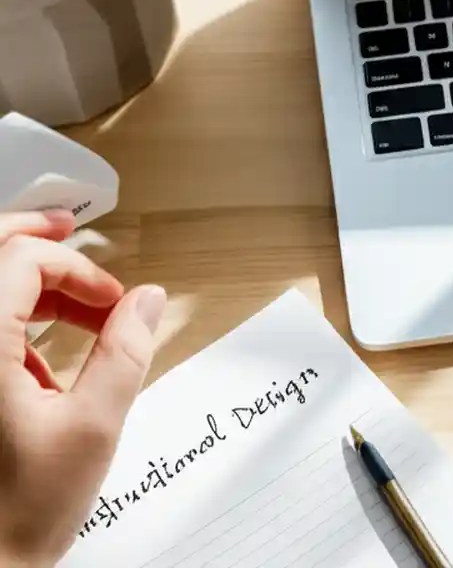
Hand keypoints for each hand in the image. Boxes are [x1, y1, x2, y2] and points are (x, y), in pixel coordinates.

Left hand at [0, 211, 166, 566]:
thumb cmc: (19, 514)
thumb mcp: (94, 426)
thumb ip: (126, 352)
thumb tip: (148, 301)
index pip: (19, 262)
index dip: (76, 270)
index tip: (115, 303)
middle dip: (32, 239)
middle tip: (70, 228)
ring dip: (27, 289)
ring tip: (77, 315)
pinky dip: (12, 330)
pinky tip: (43, 372)